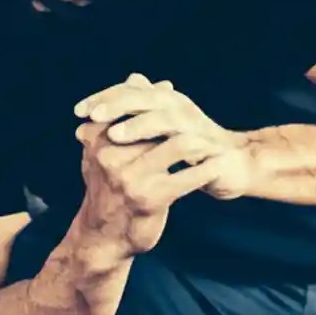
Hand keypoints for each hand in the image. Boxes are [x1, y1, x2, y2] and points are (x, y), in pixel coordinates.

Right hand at [73, 76, 226, 257]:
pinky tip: (217, 167)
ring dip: (201, 143)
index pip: (131, 107)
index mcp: (99, 139)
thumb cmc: (107, 188)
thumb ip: (118, 113)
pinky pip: (187, 178)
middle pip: (158, 123)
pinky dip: (207, 170)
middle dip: (182, 120)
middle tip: (200, 121)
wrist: (103, 237)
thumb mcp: (103, 149)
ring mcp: (131, 177)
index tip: (173, 99)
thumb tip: (137, 78)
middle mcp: (112, 155)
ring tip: (211, 144)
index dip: (156, 101)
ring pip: (177, 145)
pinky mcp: (151, 198)